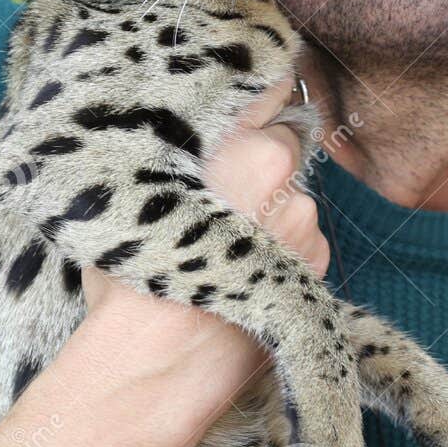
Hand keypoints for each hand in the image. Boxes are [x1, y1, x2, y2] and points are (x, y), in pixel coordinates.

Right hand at [81, 75, 328, 345]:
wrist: (161, 360)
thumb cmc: (132, 275)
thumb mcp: (129, 192)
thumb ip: (166, 151)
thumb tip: (167, 136)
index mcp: (236, 138)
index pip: (269, 86)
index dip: (254, 98)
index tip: (239, 111)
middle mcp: (281, 167)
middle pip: (282, 141)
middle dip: (258, 158)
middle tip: (216, 192)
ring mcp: (304, 215)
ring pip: (290, 193)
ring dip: (268, 207)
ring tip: (221, 244)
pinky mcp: (318, 260)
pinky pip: (300, 236)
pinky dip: (279, 247)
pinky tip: (240, 270)